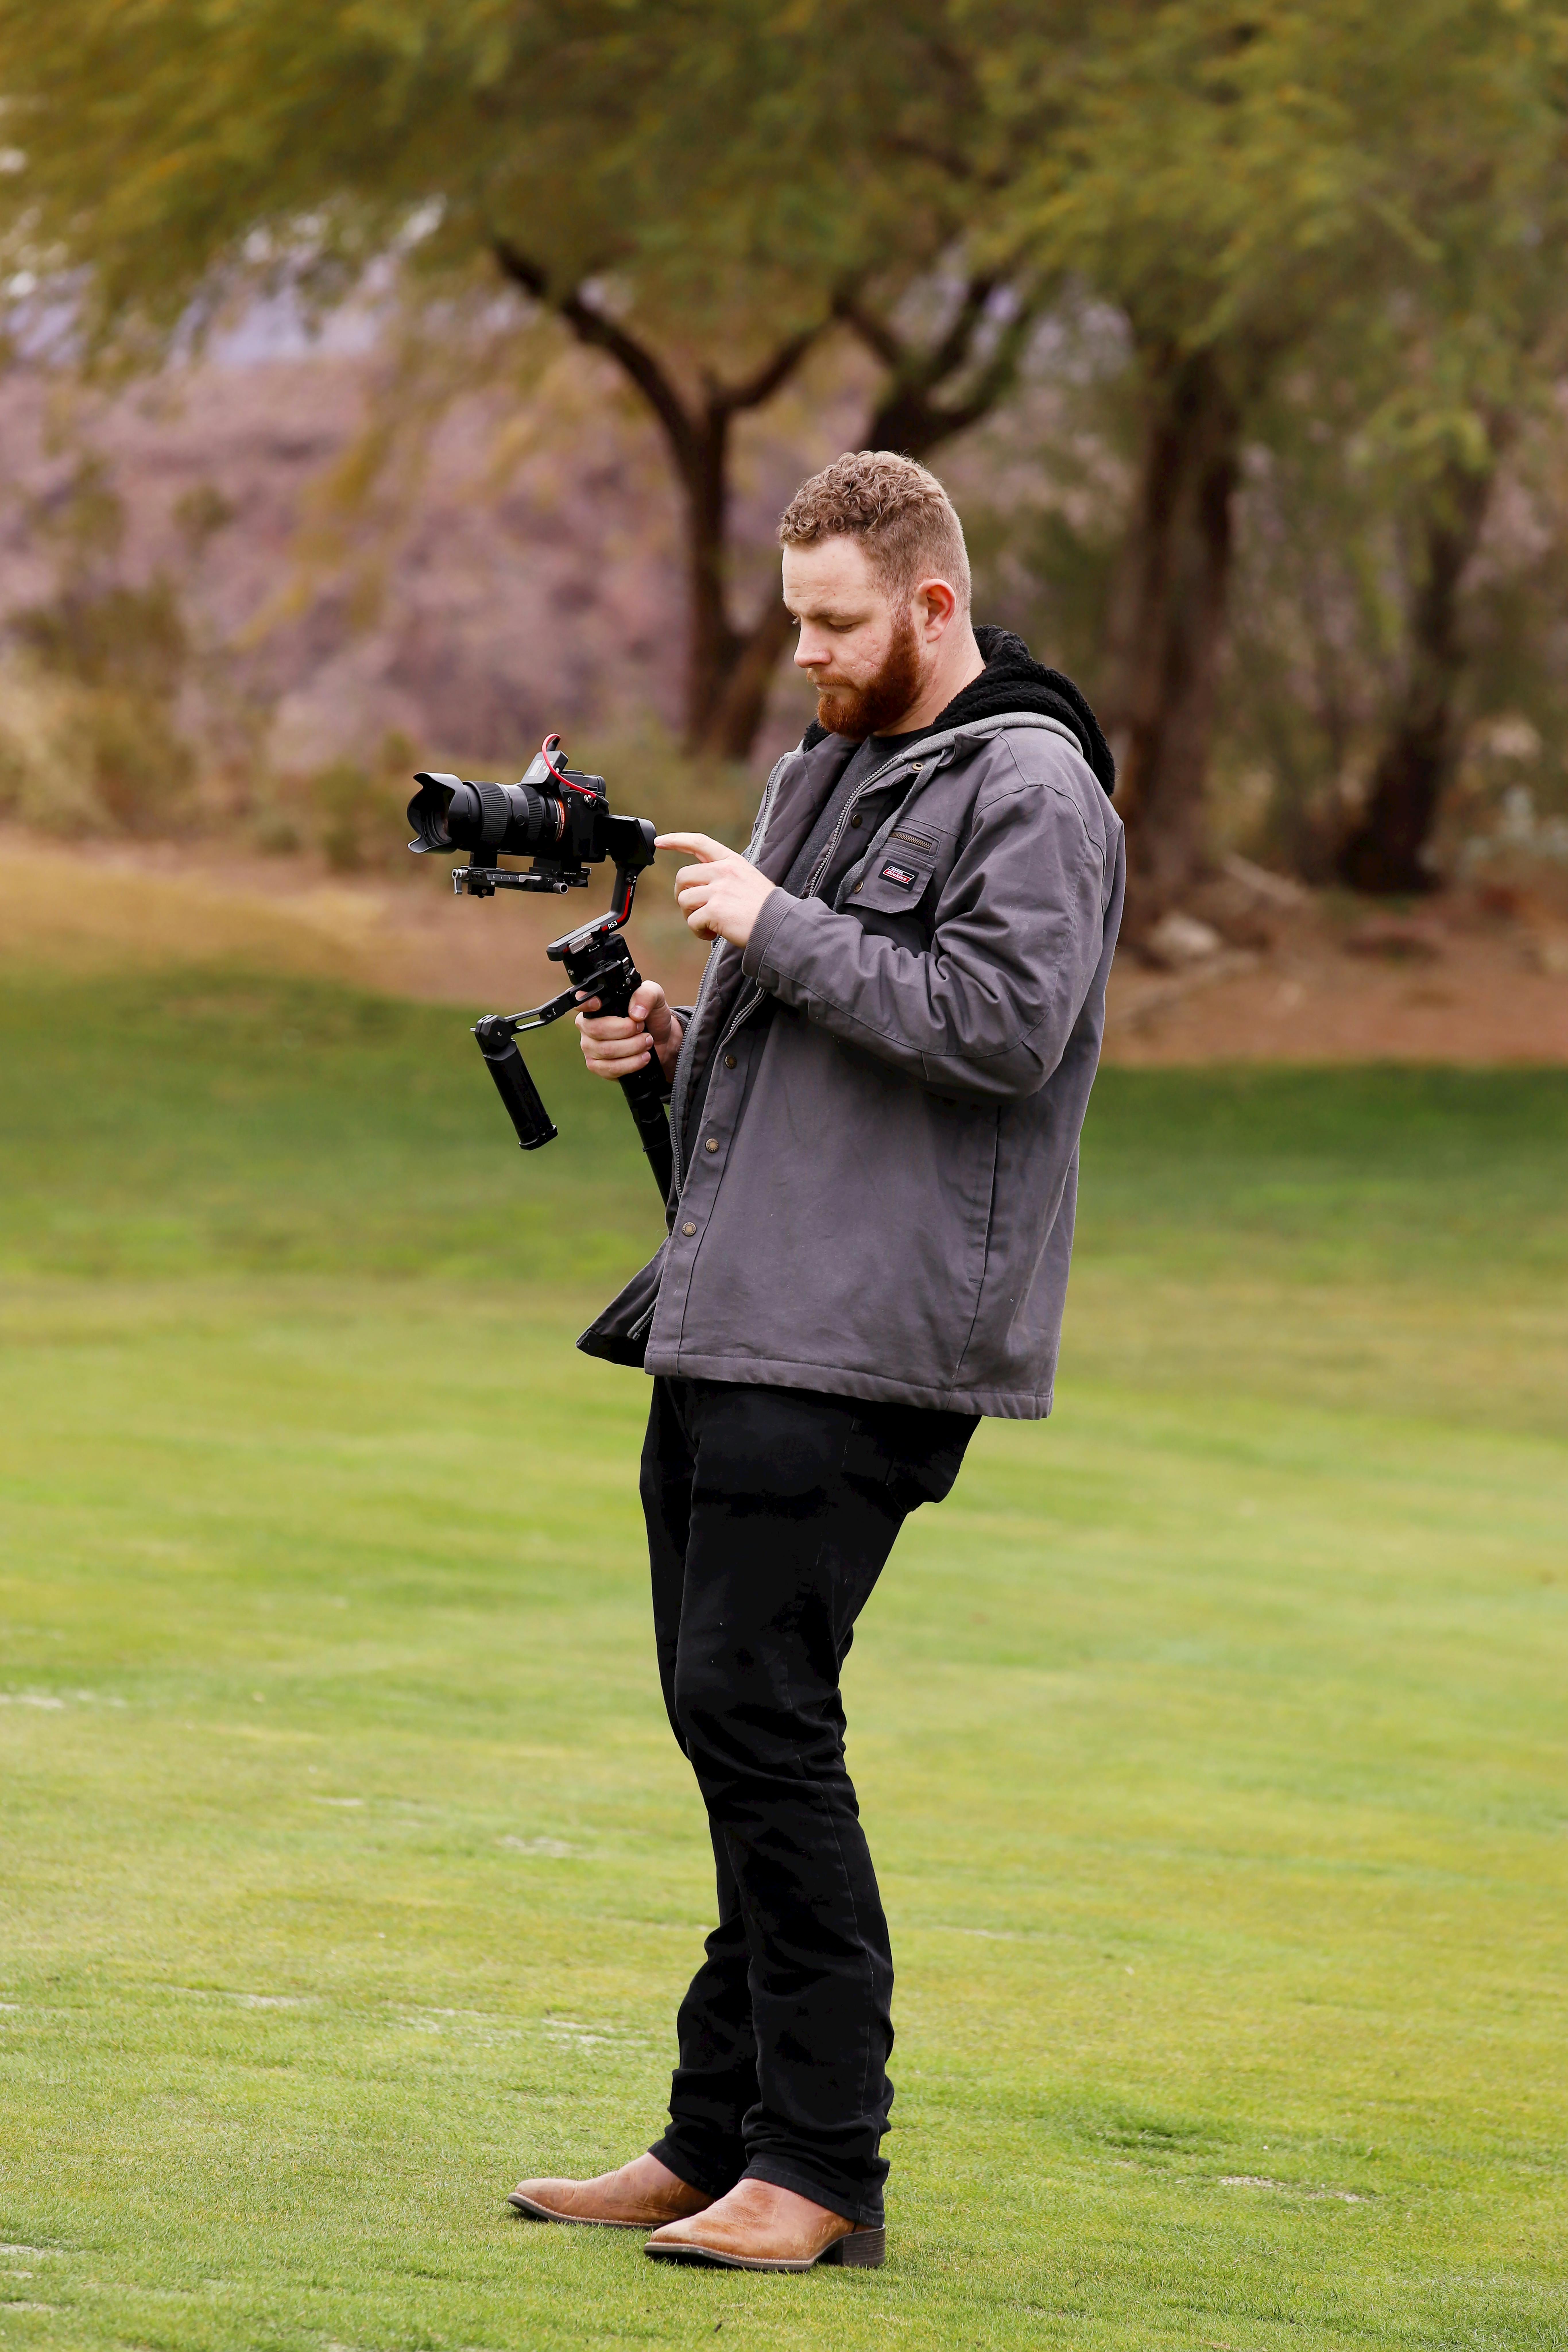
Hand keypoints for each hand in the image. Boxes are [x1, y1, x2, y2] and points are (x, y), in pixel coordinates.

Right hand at [575, 979, 682, 1084]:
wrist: (662, 1040)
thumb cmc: (652, 1016)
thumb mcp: (655, 996)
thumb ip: (646, 995)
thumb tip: (635, 1013)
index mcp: (595, 1006)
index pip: (580, 1004)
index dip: (585, 1004)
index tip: (597, 1004)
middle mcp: (588, 1026)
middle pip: (596, 1029)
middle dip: (625, 1029)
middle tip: (642, 1028)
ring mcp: (590, 1047)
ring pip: (606, 1050)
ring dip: (633, 1046)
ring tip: (647, 1041)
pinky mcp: (598, 1066)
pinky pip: (610, 1068)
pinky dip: (631, 1063)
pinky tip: (643, 1056)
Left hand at [657, 832, 775, 949]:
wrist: (779, 927)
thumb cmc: (765, 908)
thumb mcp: (748, 879)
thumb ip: (725, 875)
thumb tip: (699, 885)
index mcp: (731, 862)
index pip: (699, 843)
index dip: (677, 840)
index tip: (660, 842)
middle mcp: (723, 872)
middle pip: (683, 877)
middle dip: (682, 895)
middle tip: (694, 909)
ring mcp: (718, 890)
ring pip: (684, 900)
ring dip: (691, 916)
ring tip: (708, 925)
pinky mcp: (714, 911)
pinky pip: (692, 921)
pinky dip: (699, 932)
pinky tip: (713, 935)